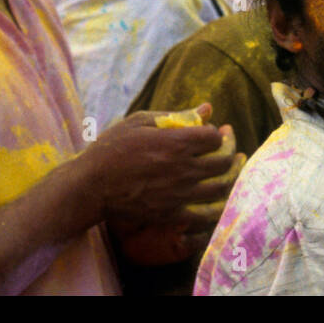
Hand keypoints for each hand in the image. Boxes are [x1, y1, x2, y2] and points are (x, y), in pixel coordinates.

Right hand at [83, 104, 243, 232]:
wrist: (91, 186)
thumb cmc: (112, 148)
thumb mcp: (140, 122)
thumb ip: (177, 115)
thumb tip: (207, 108)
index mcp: (175, 143)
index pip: (215, 137)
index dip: (218, 133)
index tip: (215, 132)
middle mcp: (182, 169)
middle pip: (223, 161)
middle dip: (231, 151)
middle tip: (229, 147)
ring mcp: (179, 194)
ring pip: (220, 187)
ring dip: (230, 176)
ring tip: (232, 168)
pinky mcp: (172, 214)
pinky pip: (205, 214)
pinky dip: (217, 206)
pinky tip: (219, 198)